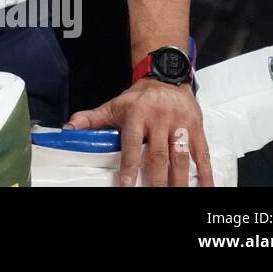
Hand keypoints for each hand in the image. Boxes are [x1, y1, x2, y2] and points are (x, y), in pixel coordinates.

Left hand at [65, 79, 213, 186]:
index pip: (131, 143)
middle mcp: (159, 119)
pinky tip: (204, 188)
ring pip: (181, 157)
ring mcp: (180, 124)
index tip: (126, 185)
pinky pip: (202, 154)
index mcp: (136, 113)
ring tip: (175, 195)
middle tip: (154, 195)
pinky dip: (204, 173)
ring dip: (179, 180)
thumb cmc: (138, 98)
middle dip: (156, 180)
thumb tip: (68, 129)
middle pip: (158, 154)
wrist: (166, 77)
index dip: (129, 165)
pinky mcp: (197, 129)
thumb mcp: (113, 105)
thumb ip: (91, 119)